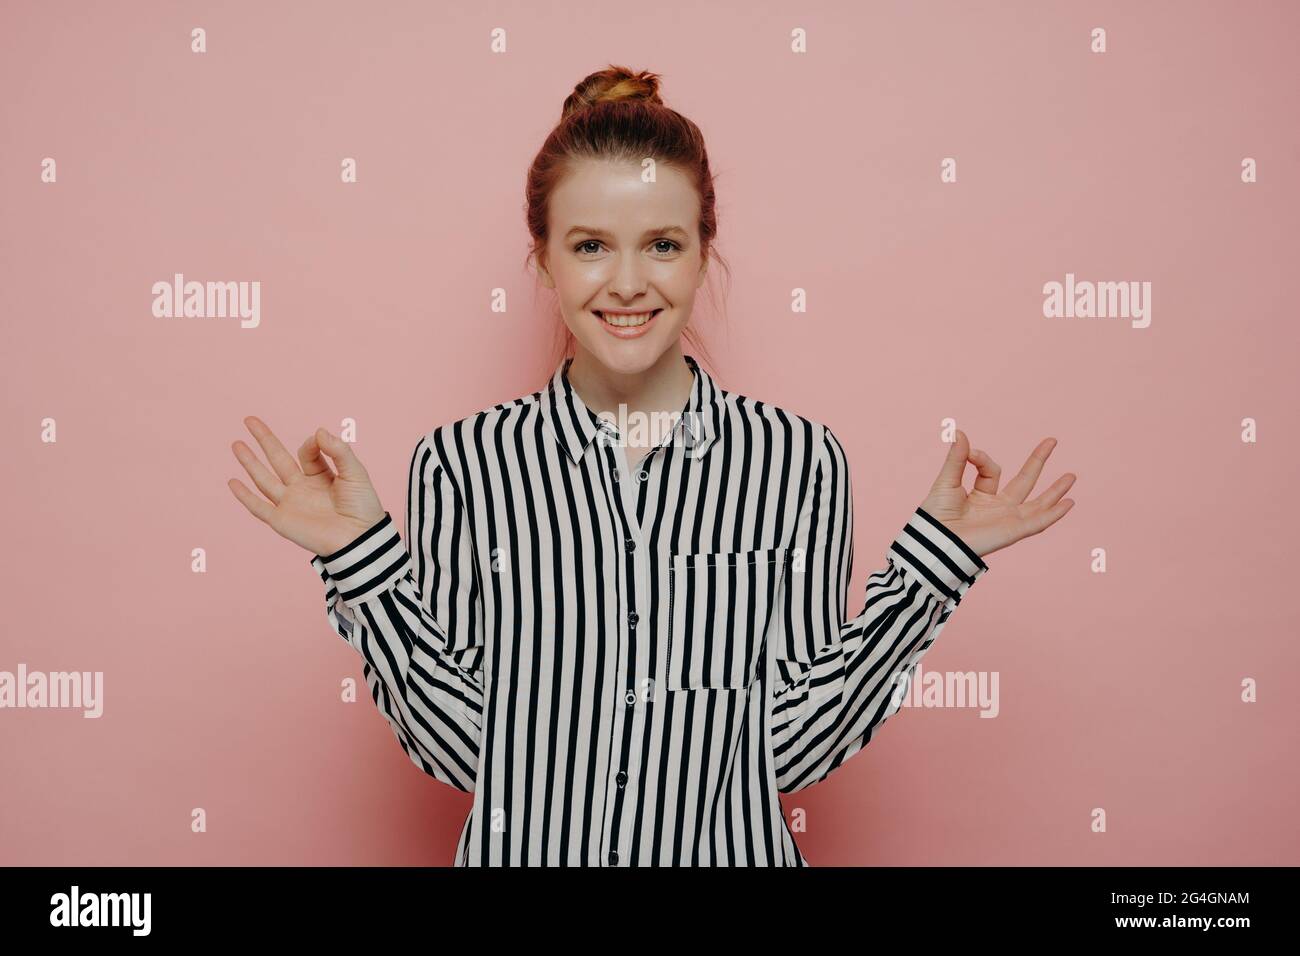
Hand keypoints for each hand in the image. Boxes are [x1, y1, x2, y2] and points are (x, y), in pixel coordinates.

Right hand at [228, 416, 387, 557]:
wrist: (359, 538)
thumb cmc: (363, 507)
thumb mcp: (355, 472)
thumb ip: (338, 450)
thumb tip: (318, 430)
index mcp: (320, 476)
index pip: (306, 453)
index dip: (311, 443)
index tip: (319, 440)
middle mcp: (302, 488)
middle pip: (278, 459)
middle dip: (264, 440)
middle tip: (249, 420)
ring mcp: (290, 504)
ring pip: (264, 479)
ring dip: (250, 462)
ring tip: (236, 444)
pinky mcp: (282, 521)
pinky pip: (259, 507)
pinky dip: (244, 496)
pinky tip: (232, 482)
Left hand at [918, 430, 1075, 558]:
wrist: (936, 541)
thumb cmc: (935, 516)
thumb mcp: (947, 481)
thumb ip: (957, 458)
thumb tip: (958, 432)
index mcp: (980, 496)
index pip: (992, 470)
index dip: (982, 457)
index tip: (971, 454)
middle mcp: (996, 507)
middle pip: (1024, 481)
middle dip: (1037, 461)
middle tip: (1052, 440)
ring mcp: (1007, 519)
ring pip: (1037, 503)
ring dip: (1055, 490)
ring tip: (1072, 476)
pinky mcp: (1012, 531)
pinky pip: (1038, 522)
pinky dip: (1054, 513)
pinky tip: (1070, 503)